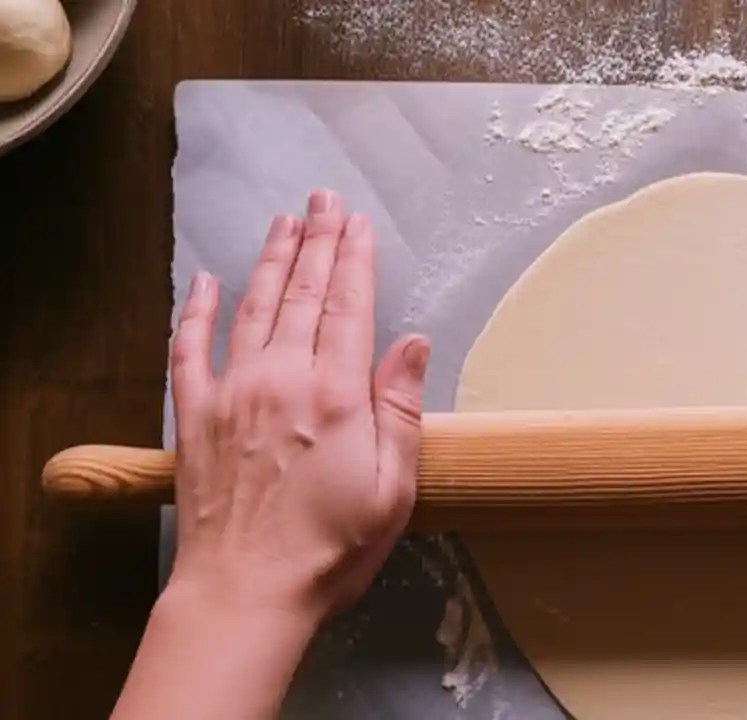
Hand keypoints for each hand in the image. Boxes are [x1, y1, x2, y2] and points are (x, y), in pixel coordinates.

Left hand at [166, 189, 428, 621]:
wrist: (246, 591)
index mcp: (335, 394)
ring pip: (252, 308)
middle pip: (302, 295)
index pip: (348, 307)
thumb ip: (400, 408)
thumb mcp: (393, 487)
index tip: (358, 221)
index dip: (355, 259)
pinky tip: (202, 280)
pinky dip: (194, 310)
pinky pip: (189, 349)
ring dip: (270, 261)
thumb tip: (412, 339)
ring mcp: (232, 393)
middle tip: (322, 199)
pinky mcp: (195, 417)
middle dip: (317, 242)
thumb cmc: (331, 549)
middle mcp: (281, 379)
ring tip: (283, 222)